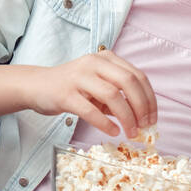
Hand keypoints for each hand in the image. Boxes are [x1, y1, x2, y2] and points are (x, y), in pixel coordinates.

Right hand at [22, 50, 156, 137]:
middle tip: (145, 126)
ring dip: (126, 117)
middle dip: (141, 106)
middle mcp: (94, 63)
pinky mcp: (66, 94)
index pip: (137, 76)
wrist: (37, 86)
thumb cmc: (72, 87)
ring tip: (131, 132)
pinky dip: (105, 123)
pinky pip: (91, 110)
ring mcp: (79, 77)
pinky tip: (113, 132)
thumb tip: (142, 117)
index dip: (149, 98)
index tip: (153, 118)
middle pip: (128, 82)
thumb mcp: (98, 85)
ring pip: (112, 95)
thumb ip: (119, 96)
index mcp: (106, 58)